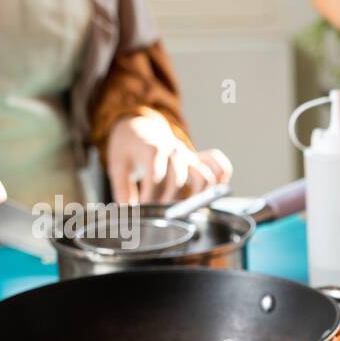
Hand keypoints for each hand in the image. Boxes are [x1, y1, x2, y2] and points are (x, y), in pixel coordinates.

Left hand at [106, 112, 231, 203]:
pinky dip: (222, 176)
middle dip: (168, 201)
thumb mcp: (117, 164)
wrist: (139, 127)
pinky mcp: (196, 159)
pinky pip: (218, 164)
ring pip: (203, 176)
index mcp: (153, 149)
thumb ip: (122, 189)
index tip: (142, 211)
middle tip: (157, 213)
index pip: (156, 178)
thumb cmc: (128, 147)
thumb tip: (128, 213)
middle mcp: (175, 150)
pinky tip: (211, 192)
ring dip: (195, 196)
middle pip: (179, 180)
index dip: (149, 198)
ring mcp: (188, 155)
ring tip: (183, 209)